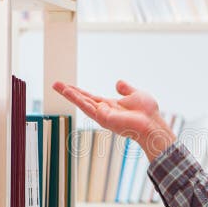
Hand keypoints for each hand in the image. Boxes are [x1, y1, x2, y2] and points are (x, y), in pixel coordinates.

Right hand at [52, 79, 175, 160]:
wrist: (152, 123)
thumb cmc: (147, 113)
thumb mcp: (136, 94)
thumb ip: (126, 89)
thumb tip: (118, 82)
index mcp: (110, 106)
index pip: (91, 98)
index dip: (79, 92)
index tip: (68, 86)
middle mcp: (104, 112)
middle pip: (83, 100)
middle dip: (69, 92)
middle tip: (55, 84)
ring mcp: (102, 116)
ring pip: (82, 103)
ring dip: (70, 94)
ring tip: (57, 86)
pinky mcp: (103, 118)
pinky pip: (88, 107)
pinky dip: (78, 99)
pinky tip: (69, 92)